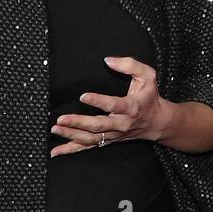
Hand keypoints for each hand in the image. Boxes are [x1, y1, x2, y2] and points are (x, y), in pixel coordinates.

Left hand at [50, 56, 171, 155]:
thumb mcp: (148, 76)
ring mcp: (114, 134)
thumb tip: (108, 60)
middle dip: (79, 123)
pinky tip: (57, 151)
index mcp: (131, 107)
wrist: (156, 122)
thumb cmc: (149, 97)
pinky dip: (72, 149)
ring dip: (72, 135)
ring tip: (56, 128)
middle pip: (98, 125)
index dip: (99, 101)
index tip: (83, 96)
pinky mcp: (108, 140)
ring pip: (91, 138)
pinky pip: (88, 146)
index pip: (114, 105)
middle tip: (62, 119)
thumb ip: (130, 65)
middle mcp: (122, 123)